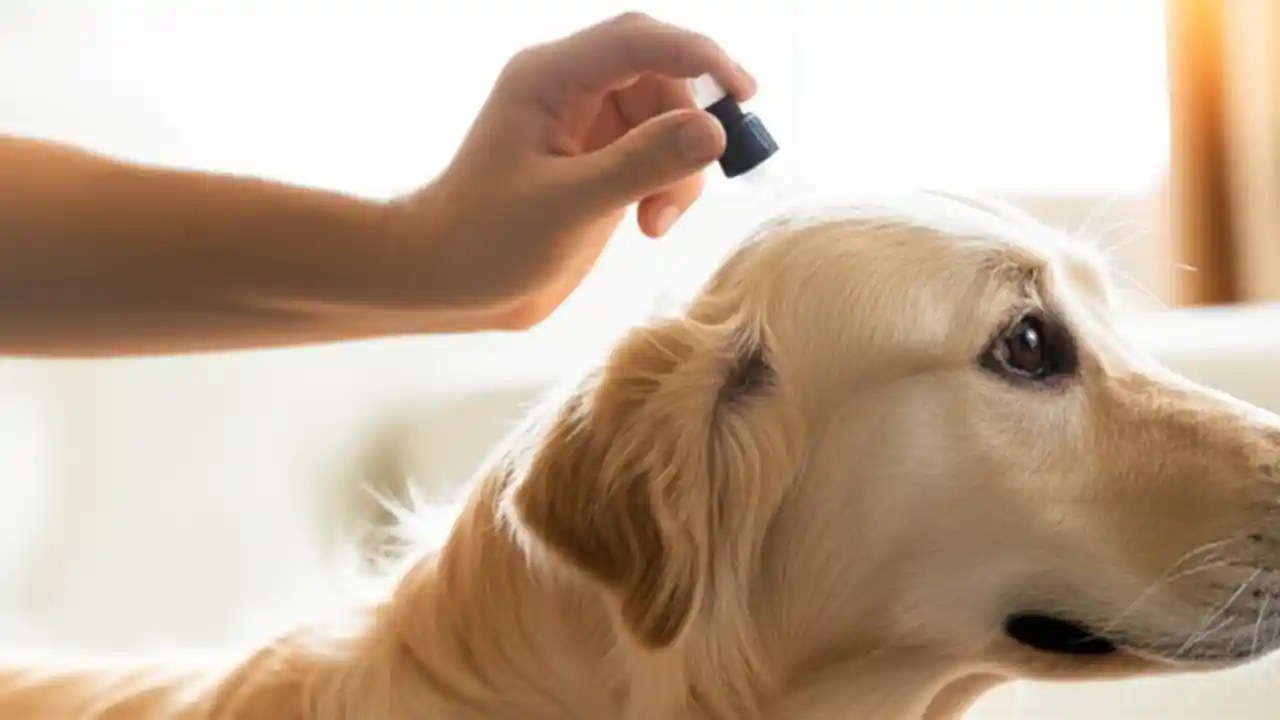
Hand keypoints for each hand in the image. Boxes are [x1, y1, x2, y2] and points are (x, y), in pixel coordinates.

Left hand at [391, 13, 756, 328]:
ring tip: (655, 220)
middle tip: (689, 183)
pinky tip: (648, 223)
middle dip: (687, 128)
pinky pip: (658, 153)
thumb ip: (641, 165)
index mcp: (549, 78)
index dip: (697, 55)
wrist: (446, 283)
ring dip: (680, 167)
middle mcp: (569, 90)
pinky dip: (669, 185)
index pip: (637, 41)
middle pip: (662, 78)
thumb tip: (713, 131)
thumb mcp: (568, 205)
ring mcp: (586, 127)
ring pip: (667, 119)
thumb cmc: (484, 240)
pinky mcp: (599, 162)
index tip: (742, 94)